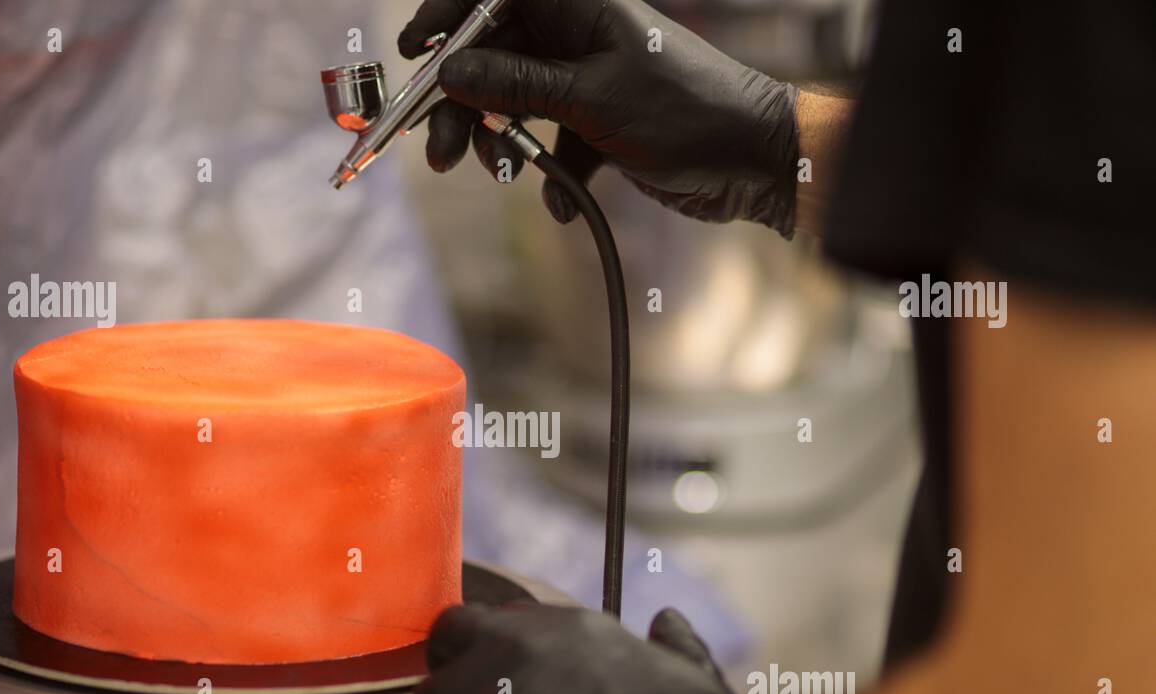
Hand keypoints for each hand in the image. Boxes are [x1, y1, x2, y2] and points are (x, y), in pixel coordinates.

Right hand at [398, 0, 799, 235]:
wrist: (754, 161)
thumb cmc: (688, 112)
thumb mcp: (593, 99)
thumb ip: (518, 84)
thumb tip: (449, 72)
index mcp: (578, 7)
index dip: (447, 20)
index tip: (413, 54)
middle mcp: (578, 37)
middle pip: (492, 58)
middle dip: (462, 105)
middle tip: (438, 151)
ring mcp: (587, 82)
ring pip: (514, 104)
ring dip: (497, 142)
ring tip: (501, 173)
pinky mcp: (598, 127)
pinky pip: (551, 143)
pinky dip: (549, 174)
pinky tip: (563, 200)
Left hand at [412, 603, 737, 693]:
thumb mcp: (684, 670)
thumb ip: (670, 643)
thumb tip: (668, 623)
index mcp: (562, 625)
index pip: (491, 619)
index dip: (484, 654)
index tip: (498, 686)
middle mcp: (514, 645)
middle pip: (444, 646)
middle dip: (452, 683)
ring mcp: (484, 693)